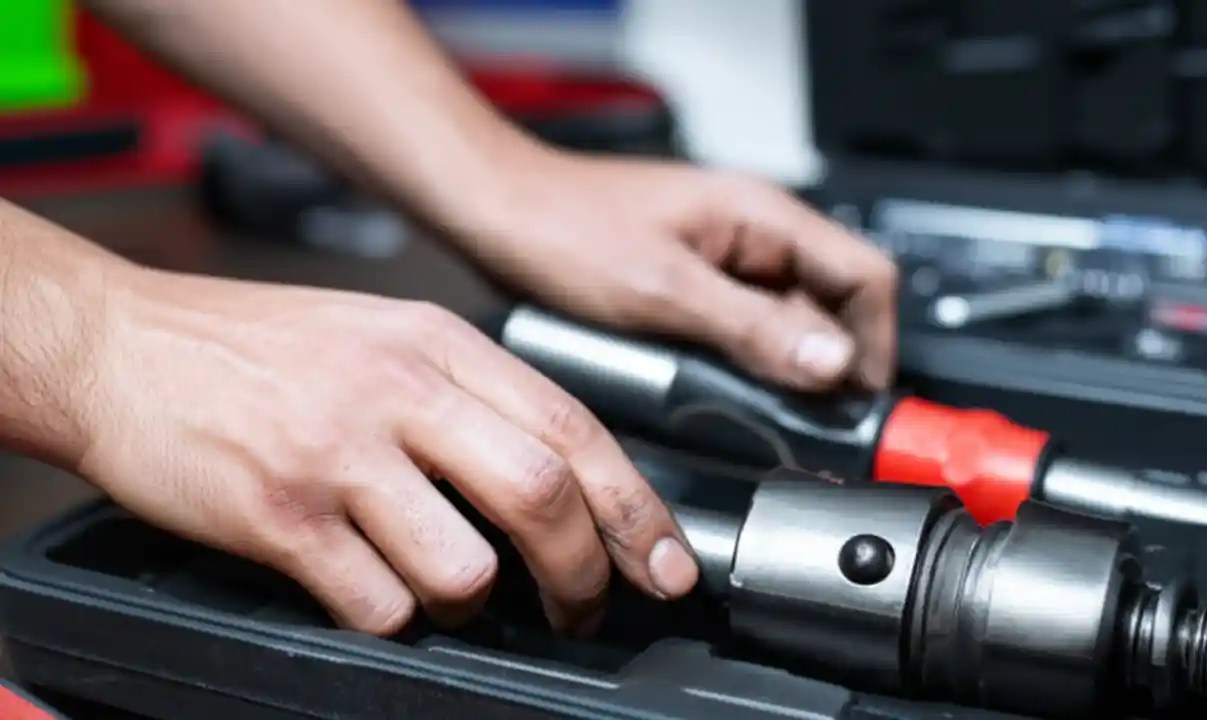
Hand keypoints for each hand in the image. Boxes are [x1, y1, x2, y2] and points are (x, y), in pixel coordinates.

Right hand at [75, 266, 698, 636]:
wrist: (123, 344)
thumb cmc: (258, 345)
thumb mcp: (384, 333)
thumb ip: (471, 394)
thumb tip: (559, 478)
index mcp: (438, 342)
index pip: (576, 425)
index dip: (637, 506)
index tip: (667, 561)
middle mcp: (398, 390)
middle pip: (542, 493)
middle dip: (585, 572)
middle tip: (583, 609)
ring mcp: (338, 453)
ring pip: (464, 566)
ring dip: (476, 602)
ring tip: (452, 592)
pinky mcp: (279, 515)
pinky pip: (375, 604)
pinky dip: (394, 619)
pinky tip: (372, 590)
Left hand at [470, 150, 898, 391]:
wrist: (495, 215)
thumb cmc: (562, 229)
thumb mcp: (664, 290)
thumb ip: (753, 328)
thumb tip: (833, 364)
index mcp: (763, 218)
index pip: (866, 277)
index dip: (873, 344)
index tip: (852, 403)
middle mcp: (754, 237)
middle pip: (830, 309)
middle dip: (821, 368)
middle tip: (798, 423)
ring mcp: (726, 262)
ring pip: (786, 326)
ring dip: (778, 371)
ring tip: (751, 411)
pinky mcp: (695, 286)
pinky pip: (742, 331)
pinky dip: (740, 365)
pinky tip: (712, 390)